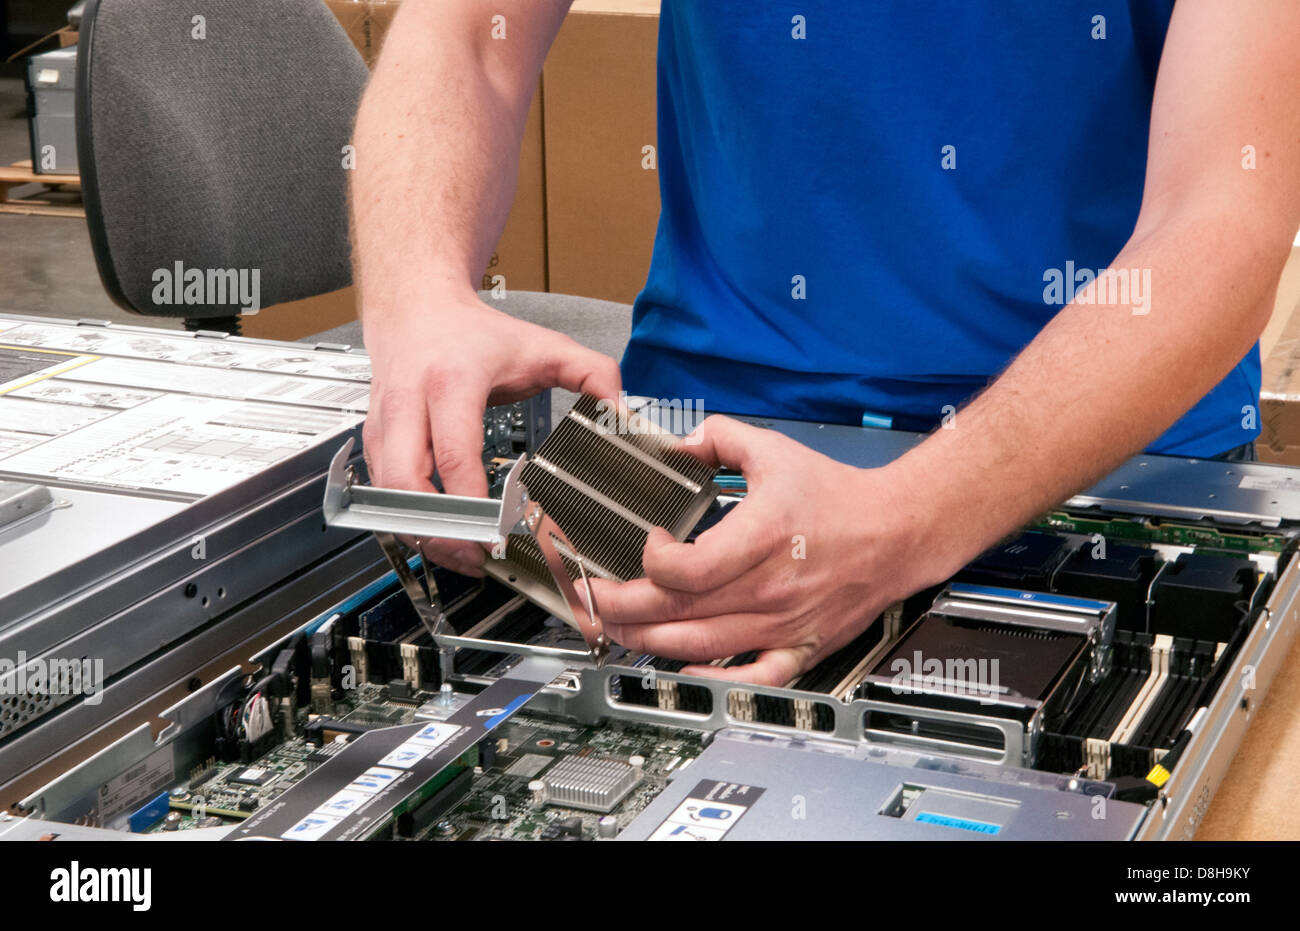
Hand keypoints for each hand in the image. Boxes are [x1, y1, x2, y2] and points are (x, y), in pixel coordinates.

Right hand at [362, 292, 620, 575]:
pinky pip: (380, 491)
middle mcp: (409, 402)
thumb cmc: (474, 334)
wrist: (416, 307)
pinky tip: (441, 533)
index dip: (471, 502)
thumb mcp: (541, 345)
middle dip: (436, 528)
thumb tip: (623, 412)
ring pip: (385, 494)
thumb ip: (592, 373)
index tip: (496, 532)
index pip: (454, 452)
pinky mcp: (374, 438)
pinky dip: (407, 519)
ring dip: (420, 531)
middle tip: (474, 555)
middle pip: (403, 482)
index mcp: (451, 381)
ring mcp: (384, 423)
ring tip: (461, 553)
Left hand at [588, 415, 955, 685]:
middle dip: (622, 607)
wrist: (897, 531)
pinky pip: (750, 678)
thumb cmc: (839, 497)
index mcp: (762, 538)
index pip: (686, 569)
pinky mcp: (797, 646)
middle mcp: (769, 588)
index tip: (647, 542)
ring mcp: (781, 624)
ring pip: (700, 646)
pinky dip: (713, 680)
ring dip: (648, 641)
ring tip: (616, 628)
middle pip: (678, 611)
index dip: (651, 560)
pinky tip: (683, 673)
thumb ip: (718, 438)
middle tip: (592, 596)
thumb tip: (675, 444)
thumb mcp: (774, 451)